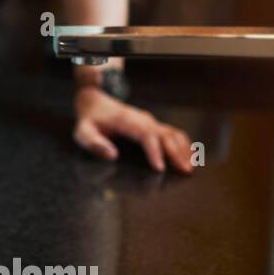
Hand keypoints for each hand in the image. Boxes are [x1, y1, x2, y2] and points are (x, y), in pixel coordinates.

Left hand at [73, 86, 193, 173]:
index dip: (154, 151)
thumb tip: (112, 155)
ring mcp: (150, 122)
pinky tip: (190, 157)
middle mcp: (143, 120)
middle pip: (165, 135)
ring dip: (184, 149)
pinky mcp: (153, 126)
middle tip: (185, 172)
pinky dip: (184, 144)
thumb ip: (93, 143)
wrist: (96, 102)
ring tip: (190, 168)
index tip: (159, 169)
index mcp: (126, 121)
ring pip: (173, 133)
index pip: (145, 135)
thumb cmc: (89, 120)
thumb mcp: (83, 131)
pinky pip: (173, 133)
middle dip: (176, 153)